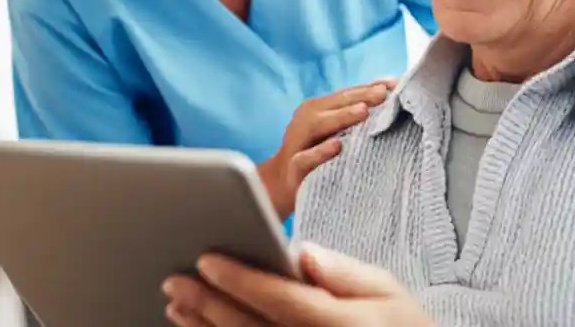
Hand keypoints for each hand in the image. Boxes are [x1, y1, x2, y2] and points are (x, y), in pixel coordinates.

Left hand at [162, 242, 431, 326]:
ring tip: (178, 305)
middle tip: (175, 279)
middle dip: (209, 302)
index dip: (241, 279)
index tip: (207, 259)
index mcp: (343, 323)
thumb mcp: (387, 291)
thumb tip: (302, 253)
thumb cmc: (399, 326)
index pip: (282, 299)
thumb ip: (344, 272)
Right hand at [259, 79, 395, 218]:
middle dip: (360, 96)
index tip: (395, 83)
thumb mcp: (335, 131)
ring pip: (318, 124)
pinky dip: (320, 151)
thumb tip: (390, 98)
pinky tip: (337, 146)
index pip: (347, 94)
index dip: (369, 87)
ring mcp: (298, 141)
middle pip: (334, 103)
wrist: (284, 181)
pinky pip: (305, 157)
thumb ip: (354, 116)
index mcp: (319, 108)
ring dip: (342, 116)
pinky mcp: (294, 166)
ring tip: (364, 111)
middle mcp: (307, 118)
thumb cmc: (318, 152)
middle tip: (383, 93)